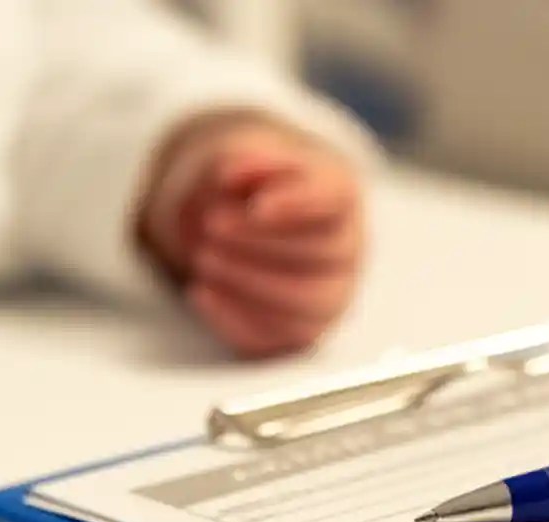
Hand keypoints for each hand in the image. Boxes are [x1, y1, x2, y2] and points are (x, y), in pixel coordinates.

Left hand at [140, 113, 364, 358]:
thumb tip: (231, 173)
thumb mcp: (239, 157)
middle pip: (325, 252)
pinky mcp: (301, 329)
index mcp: (339, 192)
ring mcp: (330, 293)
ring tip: (203, 259)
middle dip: (262, 242)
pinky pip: (281, 337)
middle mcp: (347, 247)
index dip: (299, 205)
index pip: (337, 198)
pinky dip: (236, 319)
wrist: (243, 222)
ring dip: (251, 282)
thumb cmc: (248, 187)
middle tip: (211, 226)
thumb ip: (239, 160)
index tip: (256, 206)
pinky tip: (200, 292)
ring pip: (309, 301)